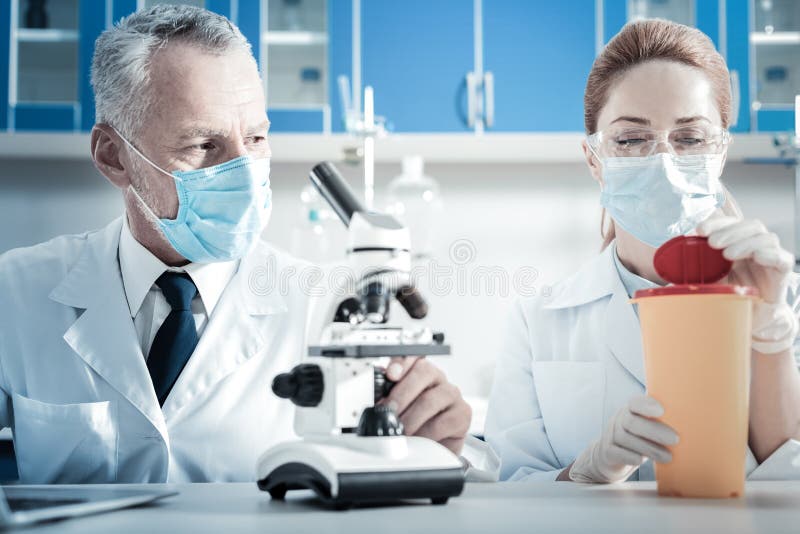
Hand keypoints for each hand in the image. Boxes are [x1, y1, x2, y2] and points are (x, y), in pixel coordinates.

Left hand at [381, 356, 470, 454]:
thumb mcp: (398, 407)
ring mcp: (452, 394)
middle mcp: (438, 378)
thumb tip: (376, 398)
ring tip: (400, 431)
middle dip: (401, 394)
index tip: (391, 375)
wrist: (436, 446)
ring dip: (410, 418)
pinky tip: (418, 439)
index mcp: (420, 371)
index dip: (401, 362)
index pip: (412, 357)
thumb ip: (388, 397)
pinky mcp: (463, 414)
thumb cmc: (415, 423)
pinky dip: (425, 433)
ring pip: (430, 399)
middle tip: (389, 412)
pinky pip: (442, 422)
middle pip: (423, 372)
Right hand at [569, 395, 677, 483]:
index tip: (662, 411)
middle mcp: (619, 420)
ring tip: (668, 457)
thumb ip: (662, 421)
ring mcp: (610, 435)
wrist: (610, 457)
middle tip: (676, 439)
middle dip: (654, 430)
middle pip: (631, 421)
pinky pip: (616, 452)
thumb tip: (694, 420)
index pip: (635, 403)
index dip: (646, 405)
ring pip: (625, 438)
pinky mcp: (607, 452)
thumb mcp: (647, 426)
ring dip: (648, 448)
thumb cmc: (638, 439)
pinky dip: (629, 456)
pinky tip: (641, 460)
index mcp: (631, 410)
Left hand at [697, 216, 797, 353]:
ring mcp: (769, 256)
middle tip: (712, 242)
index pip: (729, 223)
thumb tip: (665, 265)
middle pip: (749, 225)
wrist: (751, 318)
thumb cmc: (729, 295)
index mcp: (736, 242)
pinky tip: (756, 257)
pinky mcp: (781, 270)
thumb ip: (692, 270)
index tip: (700, 230)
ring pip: (765, 237)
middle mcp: (754, 245)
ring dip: (745, 241)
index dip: (716, 223)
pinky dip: (768, 254)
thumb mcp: (707, 280)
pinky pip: (781, 257)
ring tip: (728, 254)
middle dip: (728, 231)